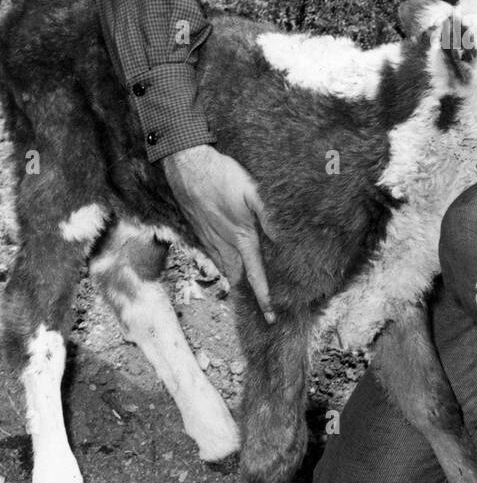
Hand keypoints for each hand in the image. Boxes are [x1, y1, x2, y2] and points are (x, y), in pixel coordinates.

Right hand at [163, 145, 274, 321]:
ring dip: (237, 285)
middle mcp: (224, 244)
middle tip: (262, 314)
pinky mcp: (202, 233)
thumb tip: (283, 238)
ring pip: (226, 271)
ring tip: (248, 298)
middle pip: (239, 279)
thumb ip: (268, 215)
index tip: (271, 315)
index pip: (256, 274)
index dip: (264, 296)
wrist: (188, 166)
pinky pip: (215, 259)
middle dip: (250, 297)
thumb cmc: (222, 176)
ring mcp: (211, 240)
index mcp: (241, 237)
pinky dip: (225, 270)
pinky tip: (230, 270)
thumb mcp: (252, 191)